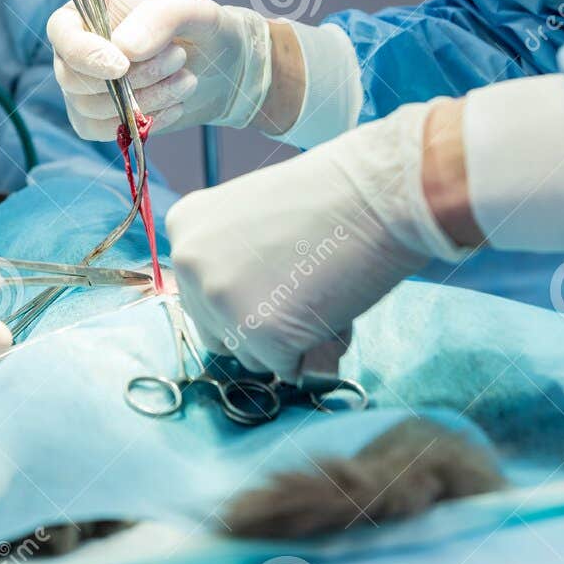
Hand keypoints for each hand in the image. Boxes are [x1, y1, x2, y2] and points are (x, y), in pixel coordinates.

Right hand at [46, 0, 271, 138]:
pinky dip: (141, 122)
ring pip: (90, 107)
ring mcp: (84, 86)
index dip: (86, 54)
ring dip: (143, 100)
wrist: (219, 68)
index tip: (123, 65)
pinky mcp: (99, 118)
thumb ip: (159, 18)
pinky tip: (174, 106)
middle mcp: (78, 49)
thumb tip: (123, 49)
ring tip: (186, 81)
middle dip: (131, 78)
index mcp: (89, 10)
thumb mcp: (192, 10)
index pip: (62, 32)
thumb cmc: (199, 29)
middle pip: (73, 77)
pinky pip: (104, 130)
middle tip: (179, 58)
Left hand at [166, 102, 473, 379]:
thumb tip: (236, 321)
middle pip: (217, 334)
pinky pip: (286, 370)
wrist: (379, 194)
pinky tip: (333, 309)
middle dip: (261, 327)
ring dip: (289, 343)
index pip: (199, 294)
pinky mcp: (259, 333)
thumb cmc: (331, 200)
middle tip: (305, 290)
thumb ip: (232, 260)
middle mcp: (188, 263)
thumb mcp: (254, 220)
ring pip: (251, 358)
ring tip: (322, 293)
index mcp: (184, 227)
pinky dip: (315, 353)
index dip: (247, 296)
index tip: (280, 272)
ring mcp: (220, 300)